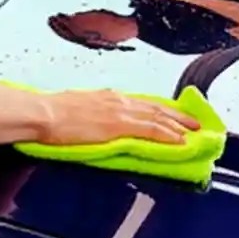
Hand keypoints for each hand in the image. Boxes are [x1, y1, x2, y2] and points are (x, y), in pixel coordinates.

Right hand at [37, 90, 199, 144]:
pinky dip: (168, 134)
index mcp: (108, 97)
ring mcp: (121, 111)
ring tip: (194, 133)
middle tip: (195, 122)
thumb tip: (100, 123)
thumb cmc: (52, 113)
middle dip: (177, 115)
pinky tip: (180, 140)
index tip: (173, 114)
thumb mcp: (78, 109)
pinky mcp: (120, 125)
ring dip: (179, 125)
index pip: (142, 102)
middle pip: (156, 107)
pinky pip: (151, 129)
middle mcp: (118, 100)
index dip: (161, 109)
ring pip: (158, 117)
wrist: (43, 113)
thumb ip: (94, 114)